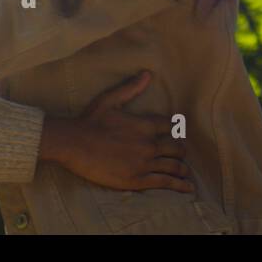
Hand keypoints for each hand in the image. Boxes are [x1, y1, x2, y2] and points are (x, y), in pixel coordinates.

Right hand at [39, 71, 193, 192]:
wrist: (73, 145)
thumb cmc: (90, 121)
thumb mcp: (110, 99)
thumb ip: (131, 88)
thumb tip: (148, 74)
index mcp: (145, 125)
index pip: (170, 126)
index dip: (175, 129)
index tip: (178, 132)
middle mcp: (149, 144)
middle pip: (175, 147)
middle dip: (180, 150)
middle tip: (181, 153)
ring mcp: (144, 163)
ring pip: (173, 165)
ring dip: (183, 168)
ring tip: (187, 172)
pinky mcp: (137, 180)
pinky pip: (165, 182)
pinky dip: (179, 184)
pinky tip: (187, 187)